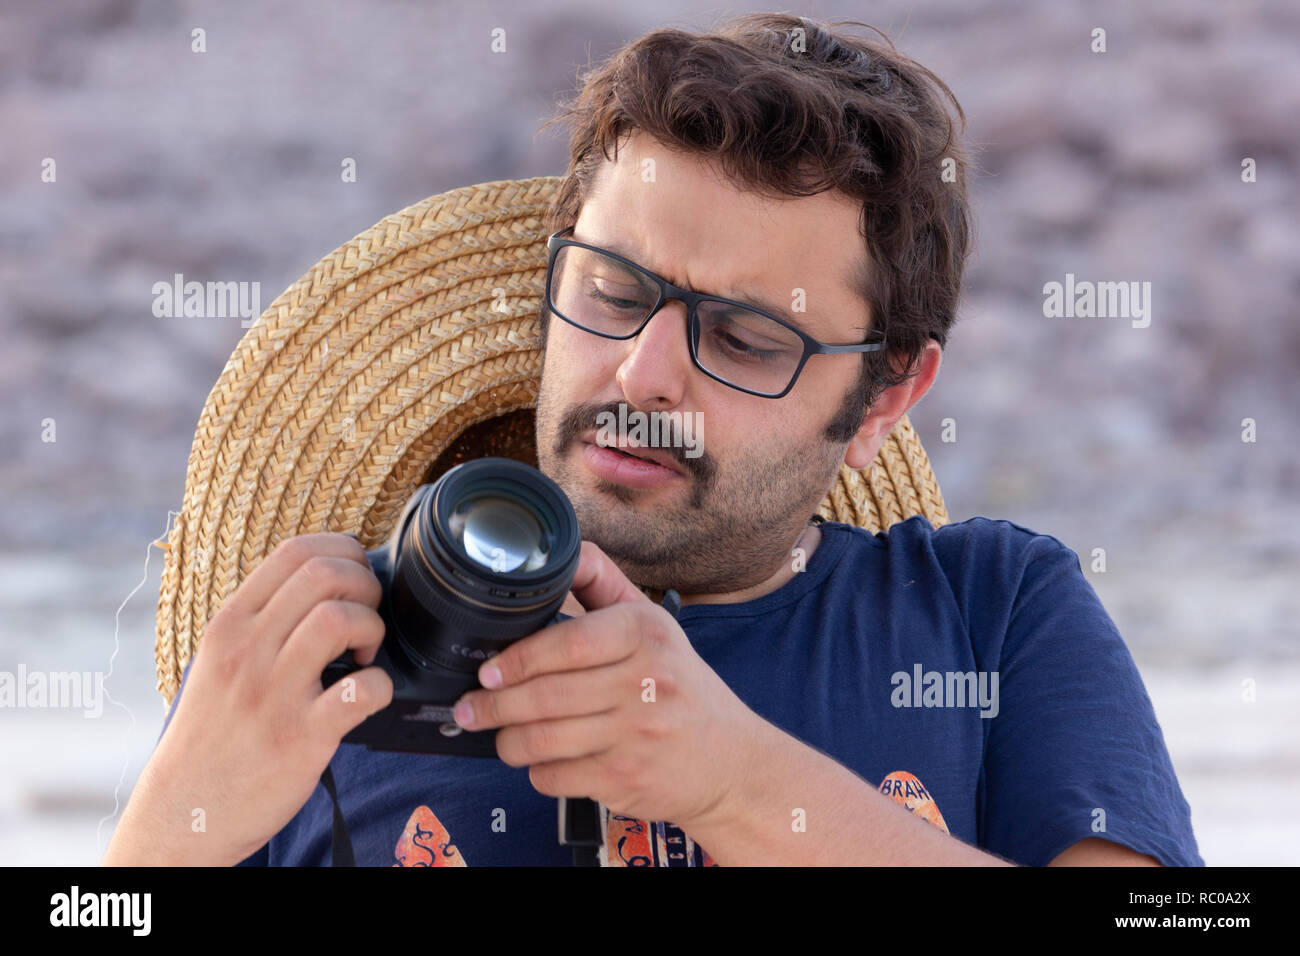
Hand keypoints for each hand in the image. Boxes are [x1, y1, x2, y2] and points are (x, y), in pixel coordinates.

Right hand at [103, 533, 392, 865]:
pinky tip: (368, 695)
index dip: (342, 551)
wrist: (184, 809)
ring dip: (372, 628)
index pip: (294, 552)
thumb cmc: (212, 732)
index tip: (356, 574)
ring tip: (365, 654)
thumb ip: (261, 620)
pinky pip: (361, 690)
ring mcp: (273, 694)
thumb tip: (321, 583)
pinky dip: (381, 686)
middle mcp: (247, 652)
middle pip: (325, 575)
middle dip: (365, 584)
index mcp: (229, 626)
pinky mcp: (300, 736)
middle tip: (367, 614)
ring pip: (341, 620)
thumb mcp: (218, 661)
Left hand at [451, 541, 762, 833]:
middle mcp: (646, 681)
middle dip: (492, 705)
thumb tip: (560, 550)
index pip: (568, 643)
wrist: (731, 761)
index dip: (518, 659)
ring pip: (542, 740)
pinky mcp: (625, 779)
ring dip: (507, 741)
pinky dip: (537, 770)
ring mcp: (636, 734)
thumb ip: (604, 585)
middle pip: (545, 695)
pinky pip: (555, 776)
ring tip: (499, 735)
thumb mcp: (655, 626)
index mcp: (646, 632)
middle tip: (471, 707)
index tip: (489, 669)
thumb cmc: (681, 688)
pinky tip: (541, 760)